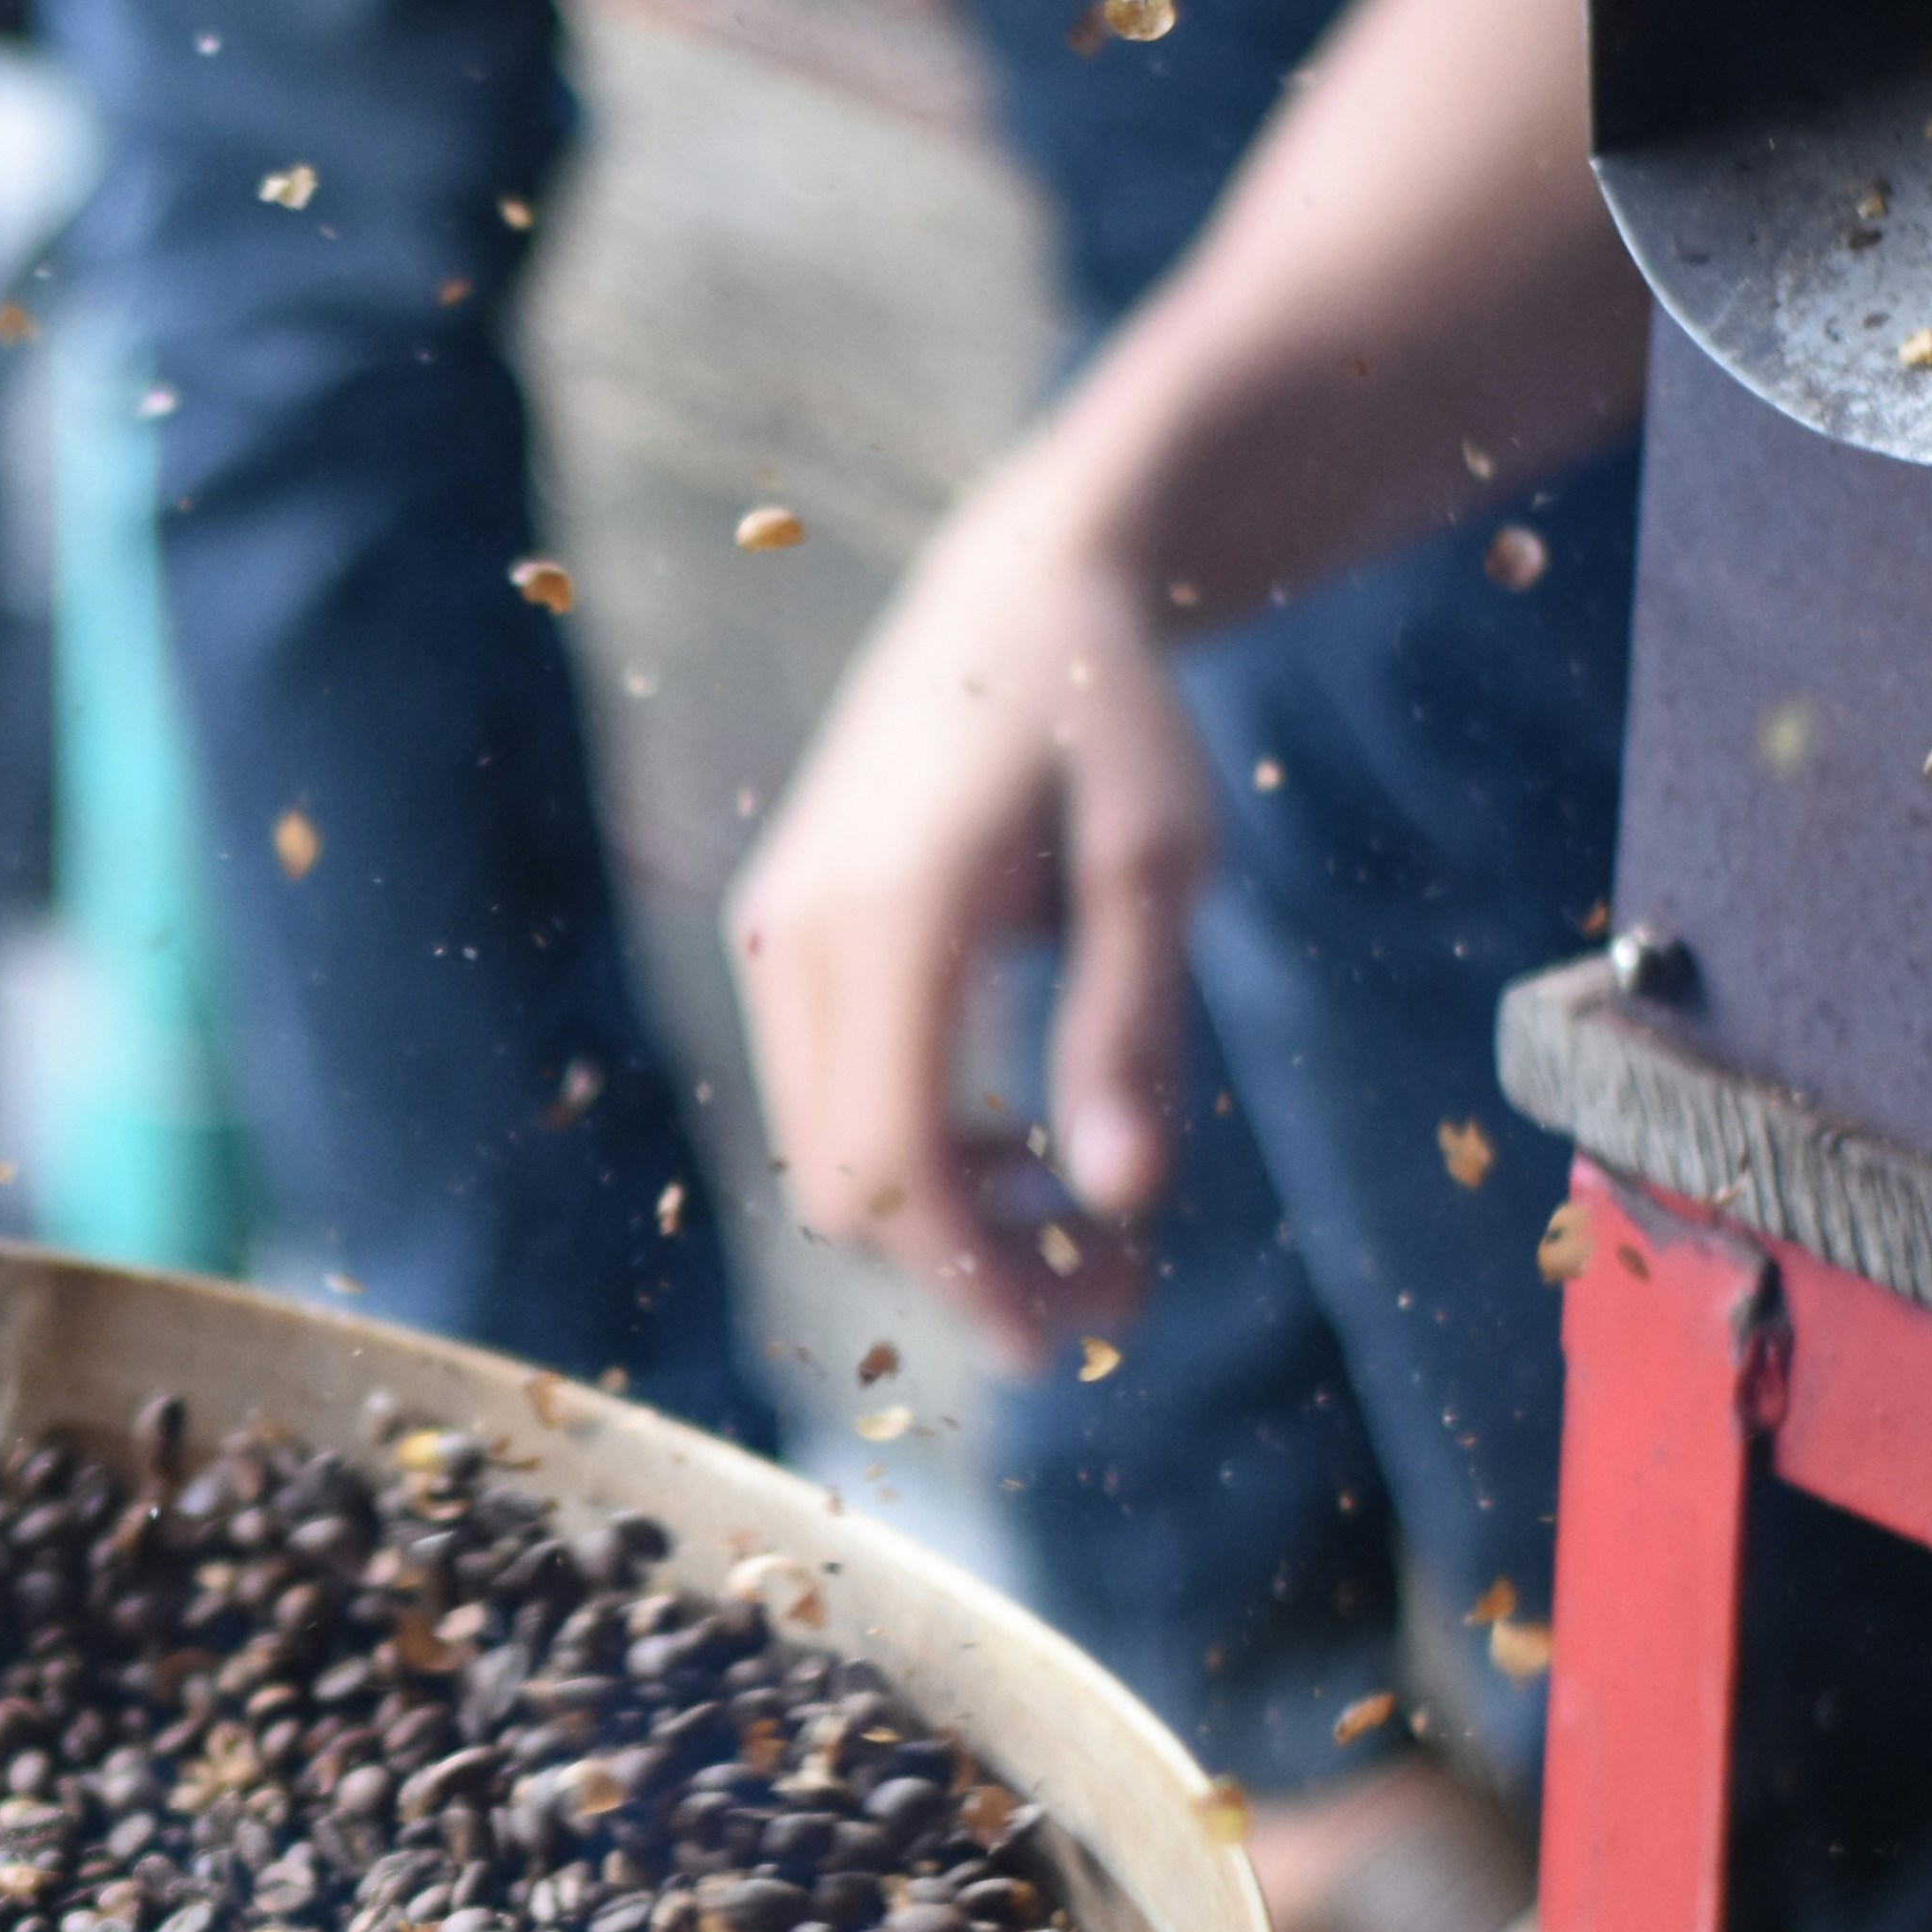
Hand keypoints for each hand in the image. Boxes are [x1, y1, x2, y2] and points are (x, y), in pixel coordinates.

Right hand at [726, 462, 1197, 1375]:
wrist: (1018, 588)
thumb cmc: (1110, 719)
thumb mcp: (1158, 866)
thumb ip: (1133, 1034)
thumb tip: (1124, 1204)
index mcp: (891, 913)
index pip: (892, 1164)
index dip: (971, 1278)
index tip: (1066, 1343)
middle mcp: (800, 931)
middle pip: (845, 1185)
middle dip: (967, 1266)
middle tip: (1111, 1290)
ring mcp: (774, 935)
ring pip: (822, 1157)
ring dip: (941, 1219)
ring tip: (1077, 1211)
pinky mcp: (778, 940)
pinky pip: (820, 1100)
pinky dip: (910, 1155)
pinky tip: (1013, 1139)